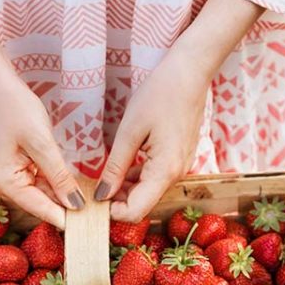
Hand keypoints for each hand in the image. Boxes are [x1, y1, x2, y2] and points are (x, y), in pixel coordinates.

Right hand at [0, 73, 84, 228]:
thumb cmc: (14, 108)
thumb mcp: (41, 142)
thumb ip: (58, 176)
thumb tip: (75, 205)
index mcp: (6, 184)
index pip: (42, 210)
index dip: (67, 220)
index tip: (92, 229)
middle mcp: (4, 186)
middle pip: (42, 204)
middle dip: (67, 208)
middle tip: (100, 216)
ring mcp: (9, 177)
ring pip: (43, 193)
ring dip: (64, 195)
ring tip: (94, 203)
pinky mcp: (16, 168)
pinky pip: (39, 181)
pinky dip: (56, 182)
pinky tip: (76, 185)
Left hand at [94, 0, 263, 221]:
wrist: (191, 72)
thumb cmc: (160, 95)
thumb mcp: (129, 131)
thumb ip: (115, 167)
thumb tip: (102, 195)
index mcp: (165, 172)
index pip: (136, 212)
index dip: (112, 212)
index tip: (93, 198)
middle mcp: (176, 175)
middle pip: (142, 205)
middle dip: (117, 201)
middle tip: (94, 186)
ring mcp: (179, 168)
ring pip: (148, 193)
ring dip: (125, 190)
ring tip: (104, 175)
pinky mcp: (178, 159)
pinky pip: (154, 178)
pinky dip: (137, 178)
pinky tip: (122, 165)